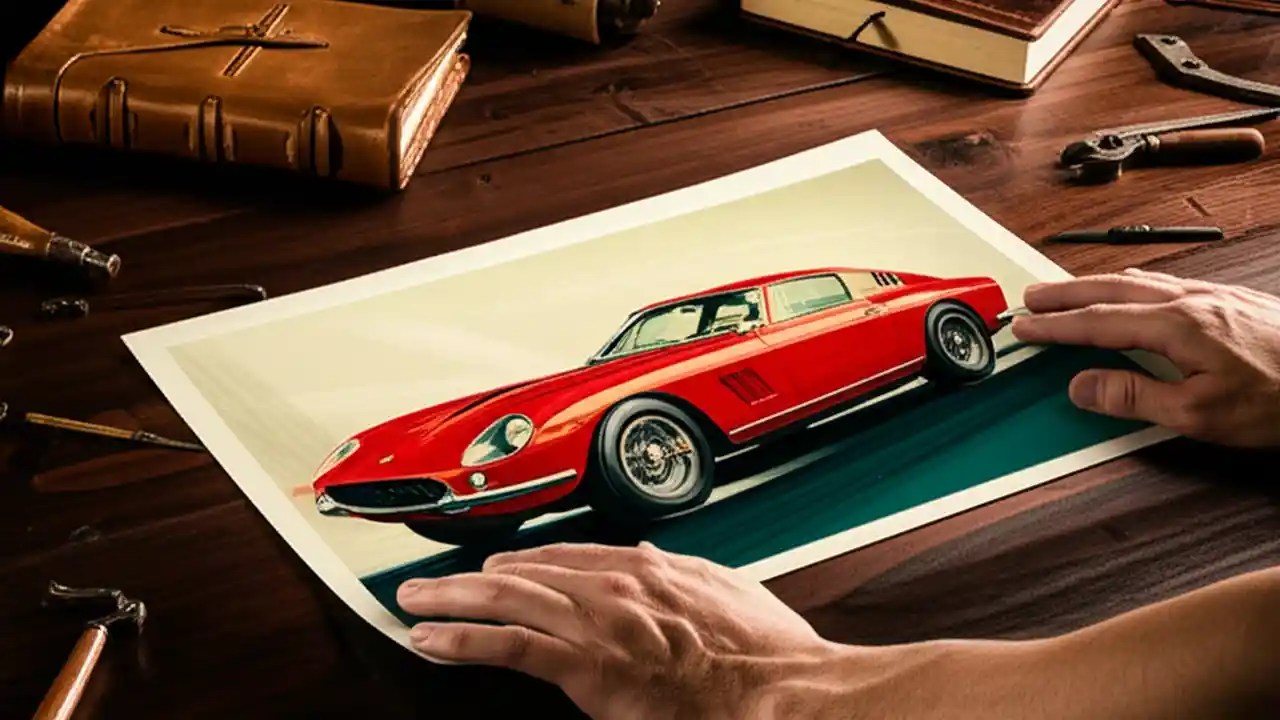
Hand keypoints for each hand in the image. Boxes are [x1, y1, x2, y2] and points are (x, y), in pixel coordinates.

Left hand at [395, 541, 846, 718]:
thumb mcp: (728, 593)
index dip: (524, 563)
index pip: (567, 556)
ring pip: (504, 599)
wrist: (780, 688)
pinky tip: (432, 640)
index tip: (497, 568)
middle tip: (434, 582)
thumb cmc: (766, 652)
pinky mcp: (584, 665)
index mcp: (647, 568)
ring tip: (414, 602)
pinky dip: (462, 640)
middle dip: (470, 577)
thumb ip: (685, 577)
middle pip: (524, 572)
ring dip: (450, 600)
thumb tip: (663, 564)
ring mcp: (595, 622)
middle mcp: (613, 585)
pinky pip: (508, 645)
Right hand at [1011, 268, 1279, 447]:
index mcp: (1176, 327)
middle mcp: (1192, 302)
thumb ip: (1134, 397)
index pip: (1097, 323)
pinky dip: (1131, 286)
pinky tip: (1134, 294)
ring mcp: (1214, 297)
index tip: (1023, 327)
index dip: (1056, 326)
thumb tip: (1082, 387)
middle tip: (1030, 298)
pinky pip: (1166, 283)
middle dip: (1066, 294)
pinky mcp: (1233, 301)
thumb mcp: (1199, 415)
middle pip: (1111, 290)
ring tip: (1068, 292)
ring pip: (1139, 281)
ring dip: (1096, 286)